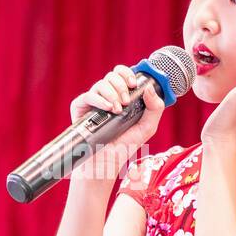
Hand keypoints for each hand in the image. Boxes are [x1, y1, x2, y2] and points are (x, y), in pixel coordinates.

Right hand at [68, 65, 166, 181]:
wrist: (107, 162)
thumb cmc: (125, 146)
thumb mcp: (147, 127)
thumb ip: (155, 108)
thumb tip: (149, 88)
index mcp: (121, 96)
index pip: (121, 74)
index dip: (127, 73)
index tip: (134, 84)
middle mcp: (106, 96)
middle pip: (111, 76)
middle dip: (121, 86)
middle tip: (125, 102)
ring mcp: (93, 102)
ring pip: (100, 84)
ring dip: (112, 94)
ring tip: (116, 110)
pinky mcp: (80, 109)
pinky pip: (88, 95)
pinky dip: (99, 99)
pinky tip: (108, 109)